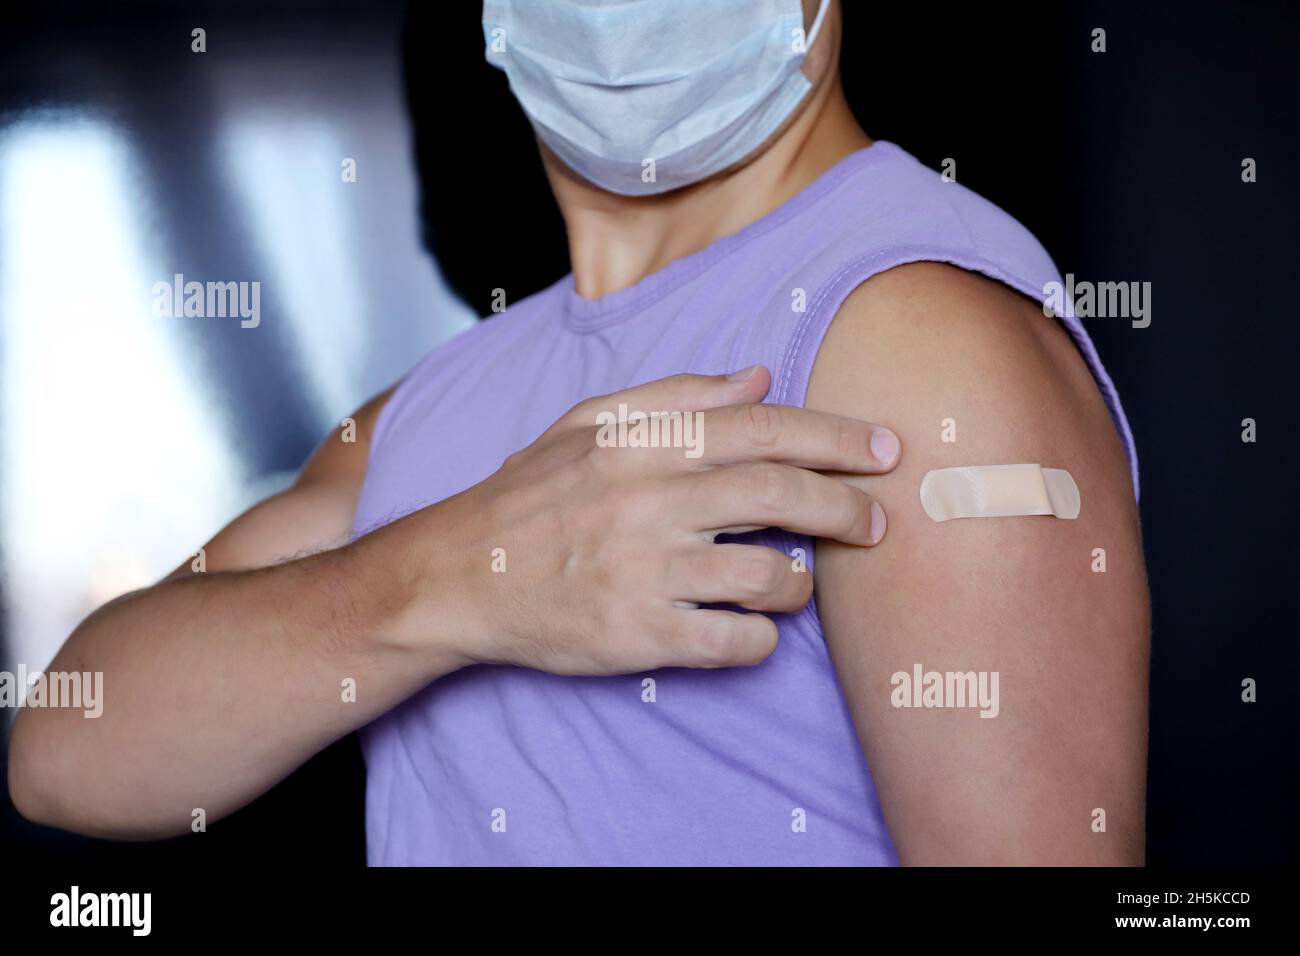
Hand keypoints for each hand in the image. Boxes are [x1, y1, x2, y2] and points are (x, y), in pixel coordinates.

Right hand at [383, 366, 900, 674]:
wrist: (459, 575)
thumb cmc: (531, 496)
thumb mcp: (589, 424)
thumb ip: (677, 395)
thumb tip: (759, 376)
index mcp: (644, 444)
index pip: (763, 428)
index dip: (836, 437)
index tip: (885, 450)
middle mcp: (649, 501)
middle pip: (782, 495)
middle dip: (848, 507)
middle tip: (879, 522)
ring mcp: (645, 571)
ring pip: (770, 575)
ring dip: (803, 582)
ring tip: (797, 583)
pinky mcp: (637, 635)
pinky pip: (734, 642)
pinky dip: (762, 639)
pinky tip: (754, 630)